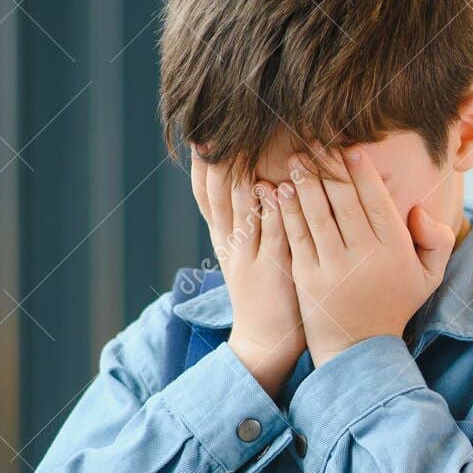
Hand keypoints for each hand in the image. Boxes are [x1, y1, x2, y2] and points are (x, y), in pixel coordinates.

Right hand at [190, 153, 303, 396]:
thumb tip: (257, 184)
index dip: (202, 166)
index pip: (206, 196)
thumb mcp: (251, 254)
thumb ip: (252, 222)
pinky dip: (270, 211)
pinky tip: (273, 187)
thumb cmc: (267, 293)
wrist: (266, 343)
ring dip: (239, 177)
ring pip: (239, 211)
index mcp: (224, 239)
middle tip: (210, 128)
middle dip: (214, 162)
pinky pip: (269, 235)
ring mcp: (248, 258)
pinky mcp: (270, 271)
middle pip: (216, 197)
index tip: (199, 132)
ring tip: (237, 144)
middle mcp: (230, 245)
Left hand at [275, 148, 455, 365]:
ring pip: (317, 214)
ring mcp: (333, 267)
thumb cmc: (394, 305)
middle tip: (315, 140)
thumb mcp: (430, 277)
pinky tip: (280, 190)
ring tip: (295, 157)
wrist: (358, 349)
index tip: (349, 147)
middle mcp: (364, 256)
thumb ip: (438, 240)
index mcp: (394, 250)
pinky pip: (297, 236)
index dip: (361, 172)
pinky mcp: (307, 277)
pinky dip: (287, 211)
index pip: (376, 201)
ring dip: (305, 182)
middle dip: (328, 167)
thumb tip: (418, 208)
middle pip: (344, 201)